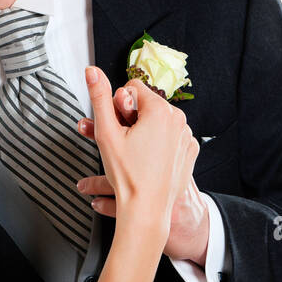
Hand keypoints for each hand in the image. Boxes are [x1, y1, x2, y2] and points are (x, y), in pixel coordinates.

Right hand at [74, 81, 209, 262]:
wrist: (147, 209)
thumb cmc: (127, 175)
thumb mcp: (106, 132)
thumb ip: (99, 97)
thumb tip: (92, 71)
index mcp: (160, 109)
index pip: (131, 89)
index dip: (118, 107)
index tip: (118, 128)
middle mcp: (179, 118)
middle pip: (145, 104)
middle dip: (130, 118)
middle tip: (123, 143)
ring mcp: (187, 135)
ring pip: (157, 121)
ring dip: (144, 130)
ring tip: (135, 153)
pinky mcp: (189, 150)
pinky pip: (171, 136)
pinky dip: (159, 144)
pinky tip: (149, 160)